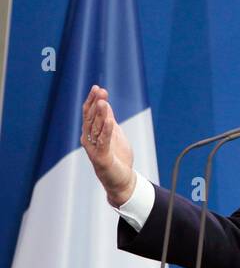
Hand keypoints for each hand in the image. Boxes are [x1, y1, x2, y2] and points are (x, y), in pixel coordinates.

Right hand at [81, 85, 135, 205]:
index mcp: (92, 134)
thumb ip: (108, 121)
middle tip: (99, 90)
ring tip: (102, 101)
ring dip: (99, 114)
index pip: (90, 114)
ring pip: (96, 128)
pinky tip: (109, 120)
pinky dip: (106, 130)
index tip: (98, 88)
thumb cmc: (118, 157)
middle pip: (91, 119)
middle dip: (95, 104)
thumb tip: (105, 104)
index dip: (93, 101)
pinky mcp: (101, 157)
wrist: (122, 180)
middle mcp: (89, 140)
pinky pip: (103, 142)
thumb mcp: (114, 135)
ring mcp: (94, 149)